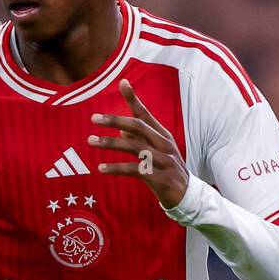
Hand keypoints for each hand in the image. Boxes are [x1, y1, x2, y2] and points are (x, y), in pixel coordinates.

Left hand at [87, 78, 188, 208]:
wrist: (187, 196)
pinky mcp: (160, 178)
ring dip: (110, 144)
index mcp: (162, 135)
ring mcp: (164, 161)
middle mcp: (164, 144)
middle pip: (138, 127)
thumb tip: (121, 129)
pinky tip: (101, 168)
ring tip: (91, 142)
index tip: (123, 83)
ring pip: (134, 147)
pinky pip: (135, 170)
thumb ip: (140, 139)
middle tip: (94, 119)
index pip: (145, 114)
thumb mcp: (155, 152)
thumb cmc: (167, 171)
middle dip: (115, 121)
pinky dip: (117, 168)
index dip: (134, 99)